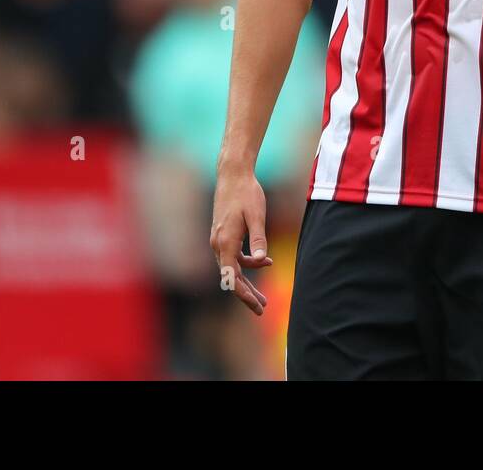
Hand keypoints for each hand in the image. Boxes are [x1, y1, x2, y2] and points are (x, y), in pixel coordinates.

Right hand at [210, 167, 271, 314]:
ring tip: (262, 297)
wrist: (233, 174)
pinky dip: (247, 262)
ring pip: (231, 268)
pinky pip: (233, 256)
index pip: (231, 277)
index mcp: (225, 242)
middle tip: (262, 309)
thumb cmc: (246, 193)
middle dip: (246, 294)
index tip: (256, 306)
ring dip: (246, 281)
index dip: (243, 294)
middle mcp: (218, 243)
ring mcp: (218, 239)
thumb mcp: (257, 215)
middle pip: (230, 276)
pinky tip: (264, 262)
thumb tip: (261, 261)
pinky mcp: (223, 234)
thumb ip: (259, 238)